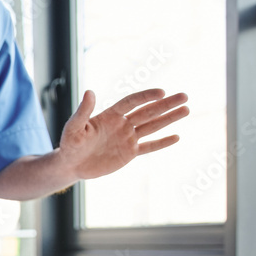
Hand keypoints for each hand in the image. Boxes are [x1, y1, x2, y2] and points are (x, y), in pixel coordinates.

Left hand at [59, 89, 188, 179]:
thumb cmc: (69, 144)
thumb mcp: (74, 127)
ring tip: (186, 109)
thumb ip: (83, 111)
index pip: (132, 102)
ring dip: (169, 119)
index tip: (162, 92)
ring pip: (152, 126)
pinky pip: (148, 147)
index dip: (146, 96)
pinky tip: (177, 136)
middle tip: (184, 96)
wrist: (71, 164)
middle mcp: (122, 124)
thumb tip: (90, 91)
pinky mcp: (129, 153)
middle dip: (166, 104)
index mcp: (110, 115)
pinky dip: (161, 143)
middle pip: (148, 111)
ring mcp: (127, 138)